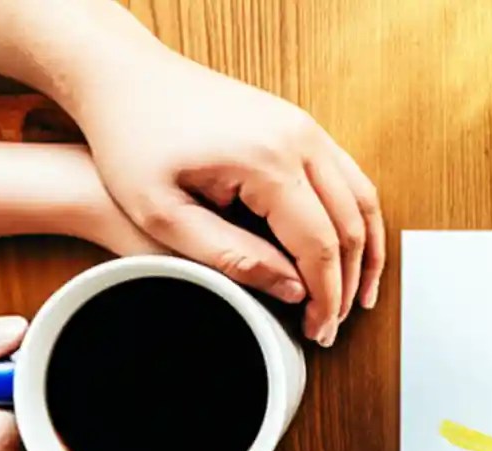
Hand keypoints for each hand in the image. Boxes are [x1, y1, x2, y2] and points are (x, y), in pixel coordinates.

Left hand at [71, 47, 385, 346]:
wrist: (127, 78)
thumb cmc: (133, 140)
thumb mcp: (165, 214)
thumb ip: (230, 256)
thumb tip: (292, 289)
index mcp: (266, 161)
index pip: (319, 246)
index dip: (324, 297)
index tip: (317, 330)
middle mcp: (297, 138)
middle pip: (349, 224)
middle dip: (346, 283)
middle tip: (330, 325)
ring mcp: (303, 125)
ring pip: (361, 197)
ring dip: (364, 251)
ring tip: (356, 295)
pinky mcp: (299, 124)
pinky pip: (347, 176)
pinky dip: (355, 217)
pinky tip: (346, 249)